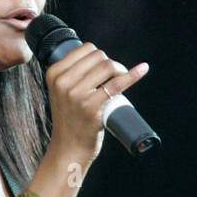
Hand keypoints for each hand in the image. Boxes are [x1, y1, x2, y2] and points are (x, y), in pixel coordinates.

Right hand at [45, 43, 149, 165]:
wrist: (68, 147)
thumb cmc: (70, 118)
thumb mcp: (60, 92)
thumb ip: (71, 74)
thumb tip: (99, 56)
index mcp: (54, 73)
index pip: (85, 48)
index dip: (100, 56)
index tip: (104, 68)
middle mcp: (62, 82)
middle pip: (98, 56)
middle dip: (111, 63)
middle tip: (114, 77)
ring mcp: (76, 94)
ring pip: (108, 66)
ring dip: (120, 69)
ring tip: (122, 79)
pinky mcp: (91, 106)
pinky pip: (117, 83)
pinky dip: (133, 75)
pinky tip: (143, 69)